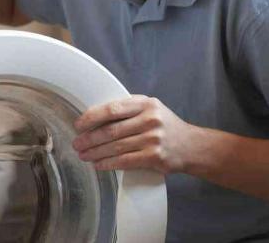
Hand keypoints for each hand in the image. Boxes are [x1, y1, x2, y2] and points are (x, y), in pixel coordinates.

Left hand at [72, 95, 191, 173]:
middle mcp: (149, 119)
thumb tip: (96, 117)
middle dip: (90, 138)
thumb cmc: (165, 126)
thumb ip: (129, 109)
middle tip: (77, 144)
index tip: (79, 124)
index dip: (92, 117)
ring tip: (83, 155)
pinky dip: (108, 163)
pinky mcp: (154, 157)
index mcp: (146, 104)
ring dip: (95, 152)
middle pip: (111, 130)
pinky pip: (125, 161)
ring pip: (116, 147)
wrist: (191, 146)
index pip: (113, 109)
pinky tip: (98, 164)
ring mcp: (152, 139)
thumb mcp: (151, 109)